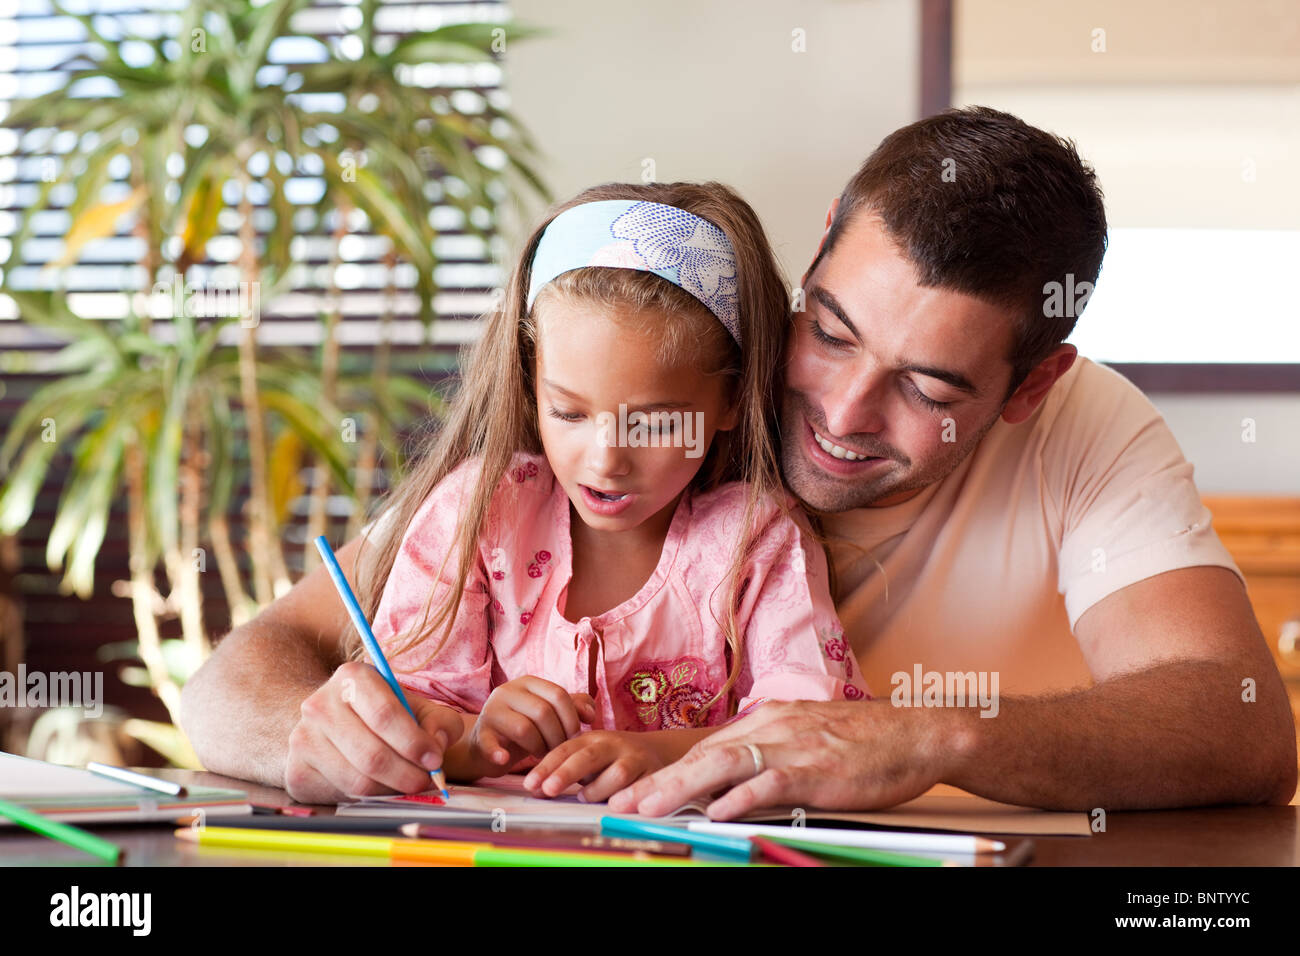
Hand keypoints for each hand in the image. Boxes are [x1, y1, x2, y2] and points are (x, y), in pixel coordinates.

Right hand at [285, 661, 465, 803]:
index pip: (384, 715)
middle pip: (371, 754)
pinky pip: (341, 794)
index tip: (435, 760)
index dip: (414, 742)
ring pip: (357, 780)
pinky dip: (369, 797)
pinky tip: (380, 786)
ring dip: (391, 789)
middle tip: (426, 782)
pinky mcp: (297, 771)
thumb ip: (439, 720)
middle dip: (407, 774)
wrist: (331, 722)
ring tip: (407, 785)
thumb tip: (437, 744)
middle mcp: (320, 705)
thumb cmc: (381, 713)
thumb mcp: (415, 706)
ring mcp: (303, 739)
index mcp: (352, 677)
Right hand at [460, 676, 595, 777]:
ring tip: (543, 756)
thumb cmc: (526, 727)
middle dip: (558, 736)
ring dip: (540, 747)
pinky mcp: (480, 735)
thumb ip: (573, 707)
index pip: (558, 694)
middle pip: (543, 712)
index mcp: (528, 682)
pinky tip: (506, 759)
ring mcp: (491, 712)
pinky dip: (499, 753)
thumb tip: (590, 714)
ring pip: (524, 728)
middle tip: (559, 751)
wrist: (488, 745)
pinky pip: (491, 744)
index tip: (575, 737)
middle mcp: (507, 691)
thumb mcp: (549, 713)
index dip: (572, 718)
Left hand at [522, 731, 664, 802]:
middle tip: (548, 789)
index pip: (565, 749)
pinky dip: (626, 799)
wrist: (656, 751)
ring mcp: (635, 758)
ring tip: (585, 797)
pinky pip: (640, 789)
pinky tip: (615, 805)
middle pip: (588, 756)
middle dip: (566, 773)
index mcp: (591, 739)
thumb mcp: (588, 757)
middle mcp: (613, 744)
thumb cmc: (611, 760)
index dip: (546, 766)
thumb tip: (536, 790)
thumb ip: (563, 770)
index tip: (530, 784)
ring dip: (597, 790)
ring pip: (616, 774)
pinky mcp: (654, 773)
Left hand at [606, 700, 964, 818]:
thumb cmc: (870, 741)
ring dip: (680, 789)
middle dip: (658, 782)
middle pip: (703, 754)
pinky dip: (740, 796)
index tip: (636, 790)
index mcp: (770, 720)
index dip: (668, 771)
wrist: (921, 732)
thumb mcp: (810, 736)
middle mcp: (774, 727)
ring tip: (648, 808)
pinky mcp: (818, 768)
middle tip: (622, 804)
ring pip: (724, 764)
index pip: (707, 747)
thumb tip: (736, 780)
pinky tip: (717, 812)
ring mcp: (795, 746)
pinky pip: (770, 782)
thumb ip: (772, 752)